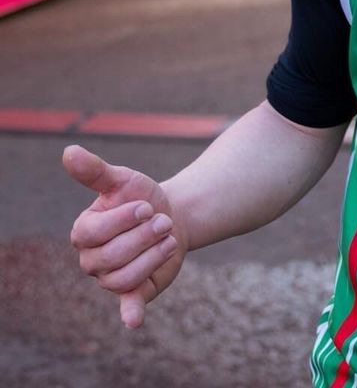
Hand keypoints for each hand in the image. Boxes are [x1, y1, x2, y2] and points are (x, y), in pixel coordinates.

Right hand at [62, 145, 188, 327]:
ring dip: (156, 253)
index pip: (94, 233)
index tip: (146, 206)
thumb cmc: (140, 196)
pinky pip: (128, 306)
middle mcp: (92, 260)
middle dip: (146, 235)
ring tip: (168, 236)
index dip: (125, 219)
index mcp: (84, 233)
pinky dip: (131, 314)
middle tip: (162, 220)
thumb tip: (69, 151)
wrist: (173, 213)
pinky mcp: (135, 292)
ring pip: (127, 275)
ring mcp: (111, 279)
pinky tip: (135, 320)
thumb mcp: (122, 180)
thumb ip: (95, 171)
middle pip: (113, 256)